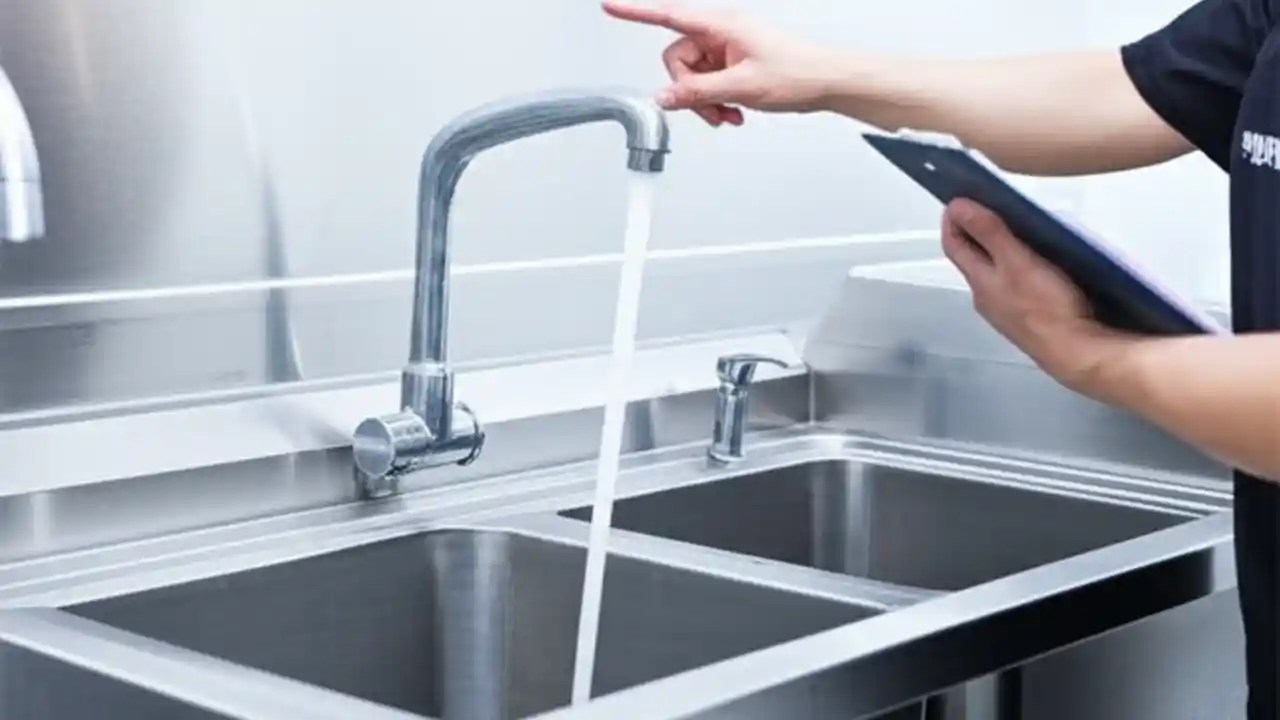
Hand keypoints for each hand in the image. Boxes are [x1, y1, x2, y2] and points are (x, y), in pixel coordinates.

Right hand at [603, 1, 846, 125]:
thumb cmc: (797, 72)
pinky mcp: (731, 65)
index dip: (636, 12)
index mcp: (721, 25)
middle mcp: (719, 33)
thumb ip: (697, 93)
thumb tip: (663, 98)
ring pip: (691, 76)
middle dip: (689, 90)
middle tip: (711, 108)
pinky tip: (733, 110)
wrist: (825, 81)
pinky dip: (715, 100)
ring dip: (704, 100)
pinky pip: (706, 83)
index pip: (669, 16)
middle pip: (678, 60)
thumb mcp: (741, 87)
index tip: (611, 7)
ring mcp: (725, 50)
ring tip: (728, 112)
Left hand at [941, 199, 1137, 398]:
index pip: (953, 245)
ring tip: (1010, 228)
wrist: (1075, 352)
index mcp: (978, 281)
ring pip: (991, 272)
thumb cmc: (1046, 306)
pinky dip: (1012, 266)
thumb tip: (957, 206)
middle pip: (970, 258)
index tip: (957, 198)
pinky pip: (1010, 285)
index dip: (952, 220)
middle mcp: (984, 296)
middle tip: (984, 206)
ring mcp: (1003, 309)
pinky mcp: (1024, 317)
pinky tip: (1031, 262)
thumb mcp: (1016, 261)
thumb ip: (989, 233)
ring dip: (993, 249)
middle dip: (972, 231)